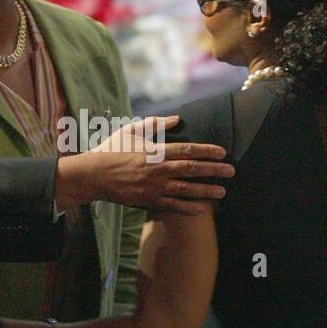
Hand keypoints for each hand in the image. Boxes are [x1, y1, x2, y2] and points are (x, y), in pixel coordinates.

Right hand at [55, 116, 232, 214]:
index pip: (187, 150)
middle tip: (231, 172)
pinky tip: (203, 209)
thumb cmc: (112, 150)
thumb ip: (155, 124)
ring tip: (223, 191)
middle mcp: (158, 170)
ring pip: (186, 189)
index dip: (207, 151)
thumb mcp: (132, 130)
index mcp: (155, 151)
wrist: (94, 175)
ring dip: (206, 191)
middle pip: (192, 169)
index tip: (222, 152)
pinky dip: (188, 207)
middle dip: (214, 171)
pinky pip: (173, 206)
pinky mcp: (149, 201)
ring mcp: (154, 187)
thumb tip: (177, 118)